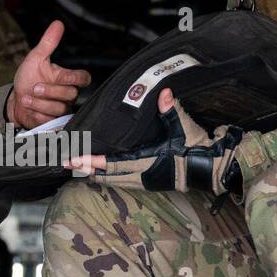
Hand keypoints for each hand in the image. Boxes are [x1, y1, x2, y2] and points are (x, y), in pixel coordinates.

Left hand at [6, 20, 91, 128]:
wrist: (14, 100)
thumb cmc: (28, 78)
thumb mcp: (36, 58)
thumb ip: (48, 42)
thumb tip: (58, 24)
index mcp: (65, 78)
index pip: (83, 78)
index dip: (77, 78)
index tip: (63, 76)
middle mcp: (66, 94)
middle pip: (70, 94)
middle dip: (50, 90)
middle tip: (35, 87)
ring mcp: (60, 109)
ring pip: (59, 108)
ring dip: (39, 103)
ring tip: (26, 97)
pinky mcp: (52, 122)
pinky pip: (50, 120)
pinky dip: (36, 114)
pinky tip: (29, 108)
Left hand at [65, 88, 242, 193]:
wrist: (209, 167)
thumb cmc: (196, 147)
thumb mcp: (183, 127)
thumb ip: (171, 110)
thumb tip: (164, 93)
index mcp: (147, 160)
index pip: (113, 163)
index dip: (92, 161)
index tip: (75, 159)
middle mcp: (142, 174)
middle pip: (106, 175)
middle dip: (86, 169)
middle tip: (66, 163)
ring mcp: (144, 181)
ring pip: (113, 181)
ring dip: (95, 174)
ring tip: (77, 168)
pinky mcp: (148, 183)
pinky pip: (122, 182)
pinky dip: (108, 177)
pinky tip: (99, 173)